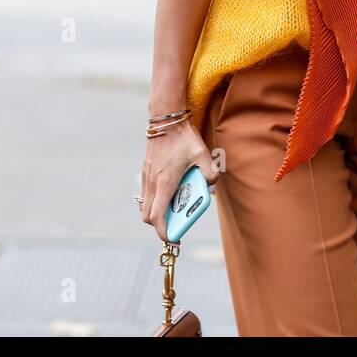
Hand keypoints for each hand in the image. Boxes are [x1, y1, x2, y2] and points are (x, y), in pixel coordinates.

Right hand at [139, 104, 219, 242]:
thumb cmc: (184, 138)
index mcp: (165, 183)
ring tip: (172, 209)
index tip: (172, 237)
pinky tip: (168, 193)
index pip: (157, 217)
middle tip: (175, 225)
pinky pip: (145, 194)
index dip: (163, 231)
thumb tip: (211, 185)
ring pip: (145, 204)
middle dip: (159, 225)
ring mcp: (146, 176)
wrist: (165, 118)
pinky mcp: (145, 171)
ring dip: (155, 212)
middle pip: (147, 215)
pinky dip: (154, 200)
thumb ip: (211, 173)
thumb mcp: (204, 155)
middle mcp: (152, 182)